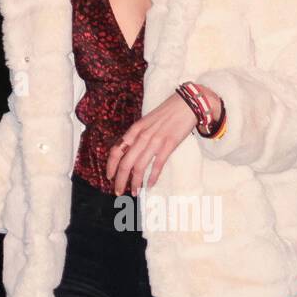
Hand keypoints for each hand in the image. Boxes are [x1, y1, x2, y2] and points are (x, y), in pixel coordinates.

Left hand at [106, 88, 221, 195]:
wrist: (187, 104)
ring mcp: (155, 141)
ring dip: (135, 182)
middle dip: (120, 180)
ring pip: (139, 167)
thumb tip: (131, 150)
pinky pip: (157, 165)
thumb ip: (138, 135)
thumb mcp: (147, 121)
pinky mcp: (169, 145)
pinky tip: (149, 185)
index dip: (111, 166)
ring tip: (134, 192)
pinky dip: (152, 177)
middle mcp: (142, 136)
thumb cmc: (167, 113)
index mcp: (135, 129)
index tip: (109, 177)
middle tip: (119, 192)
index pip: (117, 150)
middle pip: (125, 163)